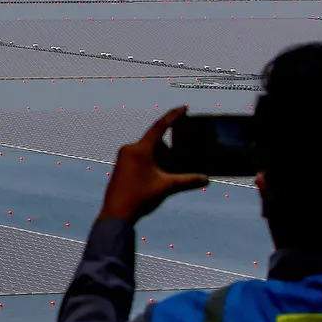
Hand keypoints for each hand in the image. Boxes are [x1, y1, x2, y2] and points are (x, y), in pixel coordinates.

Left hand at [98, 106, 209, 222]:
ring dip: (159, 161)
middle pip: (156, 144)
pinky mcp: (121, 165)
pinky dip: (151, 165)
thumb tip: (206, 179)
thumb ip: (187, 181)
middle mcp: (130, 149)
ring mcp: (123, 157)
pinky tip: (152, 180)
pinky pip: (140, 158)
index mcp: (140, 149)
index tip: (183, 108)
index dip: (173, 116)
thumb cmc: (139, 198)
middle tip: (169, 172)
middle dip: (167, 155)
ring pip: (149, 152)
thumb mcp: (166, 187)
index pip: (160, 127)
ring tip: (159, 180)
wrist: (116, 214)